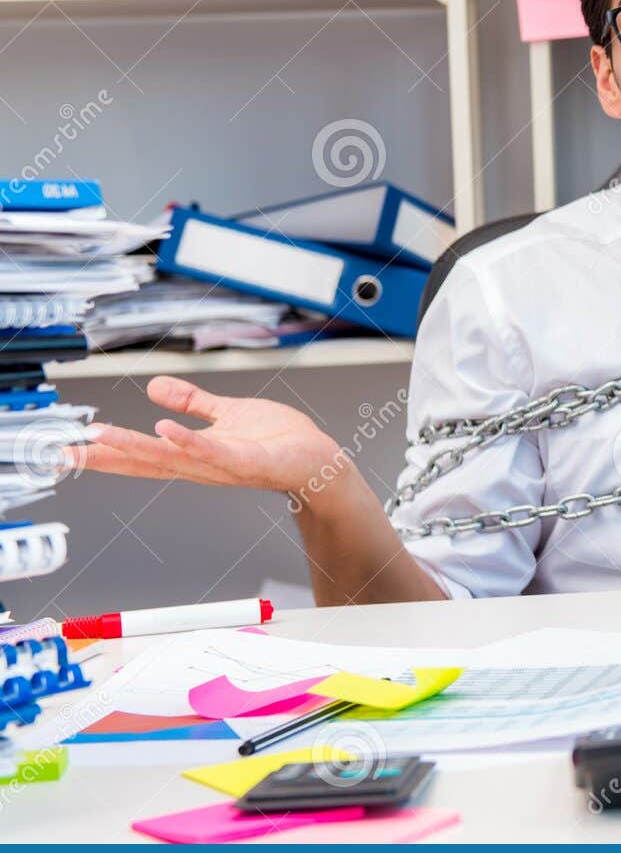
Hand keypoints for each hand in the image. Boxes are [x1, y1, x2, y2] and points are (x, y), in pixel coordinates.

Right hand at [68, 375, 345, 498]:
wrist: (320, 460)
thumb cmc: (280, 441)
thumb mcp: (228, 414)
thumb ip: (193, 403)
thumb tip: (154, 387)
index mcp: (195, 453)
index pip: (144, 454)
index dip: (107, 453)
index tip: (70, 450)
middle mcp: (204, 465)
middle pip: (148, 462)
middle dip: (107, 458)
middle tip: (68, 453)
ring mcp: (226, 466)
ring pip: (175, 458)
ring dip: (138, 448)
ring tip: (104, 438)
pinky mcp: (251, 462)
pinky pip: (215, 452)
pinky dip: (189, 443)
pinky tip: (164, 430)